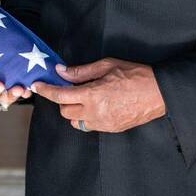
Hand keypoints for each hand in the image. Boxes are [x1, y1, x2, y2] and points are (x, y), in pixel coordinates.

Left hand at [30, 59, 165, 132]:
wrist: (159, 93)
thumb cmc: (135, 75)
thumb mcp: (107, 65)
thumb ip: (81, 71)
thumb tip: (62, 71)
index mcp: (93, 95)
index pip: (60, 96)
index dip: (46, 91)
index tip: (37, 86)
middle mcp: (95, 113)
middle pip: (65, 111)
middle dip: (63, 100)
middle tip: (70, 87)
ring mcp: (103, 124)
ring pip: (76, 122)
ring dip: (74, 111)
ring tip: (85, 98)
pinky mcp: (111, 129)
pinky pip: (90, 126)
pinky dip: (87, 117)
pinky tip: (97, 106)